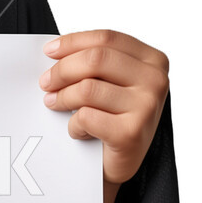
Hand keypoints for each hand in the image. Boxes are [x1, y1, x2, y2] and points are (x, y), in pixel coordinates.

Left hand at [39, 29, 168, 184]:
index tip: (49, 51)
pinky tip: (78, 130)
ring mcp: (147, 106)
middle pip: (96, 59)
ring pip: (87, 88)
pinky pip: (86, 117)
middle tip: (45, 83)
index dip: (73, 42)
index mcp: (153, 60)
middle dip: (62, 70)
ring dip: (62, 98)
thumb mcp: (110, 82)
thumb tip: (54, 51)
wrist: (120, 163)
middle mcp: (156, 80)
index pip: (107, 39)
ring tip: (54, 104)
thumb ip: (94, 63)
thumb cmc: (112, 118)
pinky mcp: (132, 132)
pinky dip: (73, 124)